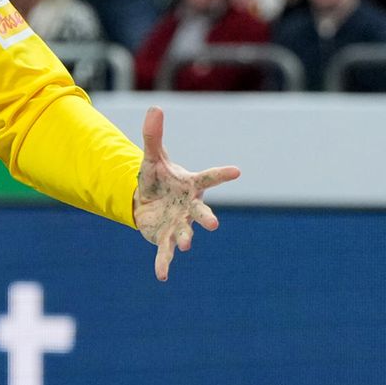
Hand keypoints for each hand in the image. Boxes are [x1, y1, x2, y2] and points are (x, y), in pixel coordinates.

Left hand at [133, 107, 239, 280]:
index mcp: (190, 185)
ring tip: (185, 245)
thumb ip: (154, 136)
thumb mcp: (152, 158)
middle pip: (200, 213)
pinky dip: (164, 264)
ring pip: (185, 233)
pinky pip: (165, 252)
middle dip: (206, 218)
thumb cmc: (157, 179)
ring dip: (185, 239)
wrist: (149, 202)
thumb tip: (154, 107)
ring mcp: (179, 224)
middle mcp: (189, 207)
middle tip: (213, 223)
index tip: (237, 170)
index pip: (208, 178)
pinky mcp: (166, 238)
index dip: (222, 174)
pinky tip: (162, 276)